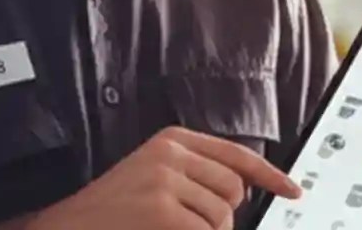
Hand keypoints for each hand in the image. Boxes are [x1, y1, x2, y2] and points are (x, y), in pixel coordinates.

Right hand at [13, 126, 301, 229]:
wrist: (67, 227)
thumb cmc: (113, 212)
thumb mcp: (155, 178)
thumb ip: (196, 176)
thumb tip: (244, 192)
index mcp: (172, 140)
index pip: (237, 155)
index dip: (271, 176)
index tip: (294, 191)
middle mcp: (170, 153)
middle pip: (234, 191)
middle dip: (222, 218)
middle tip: (186, 226)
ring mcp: (165, 180)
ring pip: (222, 218)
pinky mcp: (161, 209)